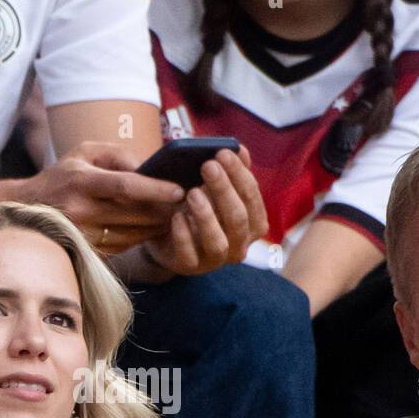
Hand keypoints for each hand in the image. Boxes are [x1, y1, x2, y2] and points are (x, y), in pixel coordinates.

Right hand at [22, 142, 184, 252]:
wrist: (26, 209)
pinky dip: (141, 238)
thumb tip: (149, 167)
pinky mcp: (86, 251)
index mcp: (81, 182)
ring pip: (131, 235)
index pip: (125, 187)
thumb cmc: (63, 176)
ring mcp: (82, 235)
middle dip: (164, 210)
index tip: (179, 190)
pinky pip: (122, 247)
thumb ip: (118, 154)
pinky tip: (153, 229)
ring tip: (176, 217)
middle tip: (187, 205)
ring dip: (156, 228)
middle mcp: (80, 211)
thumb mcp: (85, 152)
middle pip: (133, 215)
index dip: (155, 189)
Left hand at [145, 146, 267, 275]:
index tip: (222, 153)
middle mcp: (239, 245)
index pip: (252, 197)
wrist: (165, 233)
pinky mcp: (190, 267)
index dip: (239, 175)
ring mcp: (215, 260)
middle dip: (223, 190)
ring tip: (191, 193)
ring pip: (218, 242)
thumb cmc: (197, 206)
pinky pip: (190, 255)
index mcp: (252, 223)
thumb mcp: (212, 186)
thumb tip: (240, 149)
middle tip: (207, 166)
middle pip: (238, 218)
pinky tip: (176, 217)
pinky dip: (184, 235)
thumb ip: (229, 170)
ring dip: (206, 216)